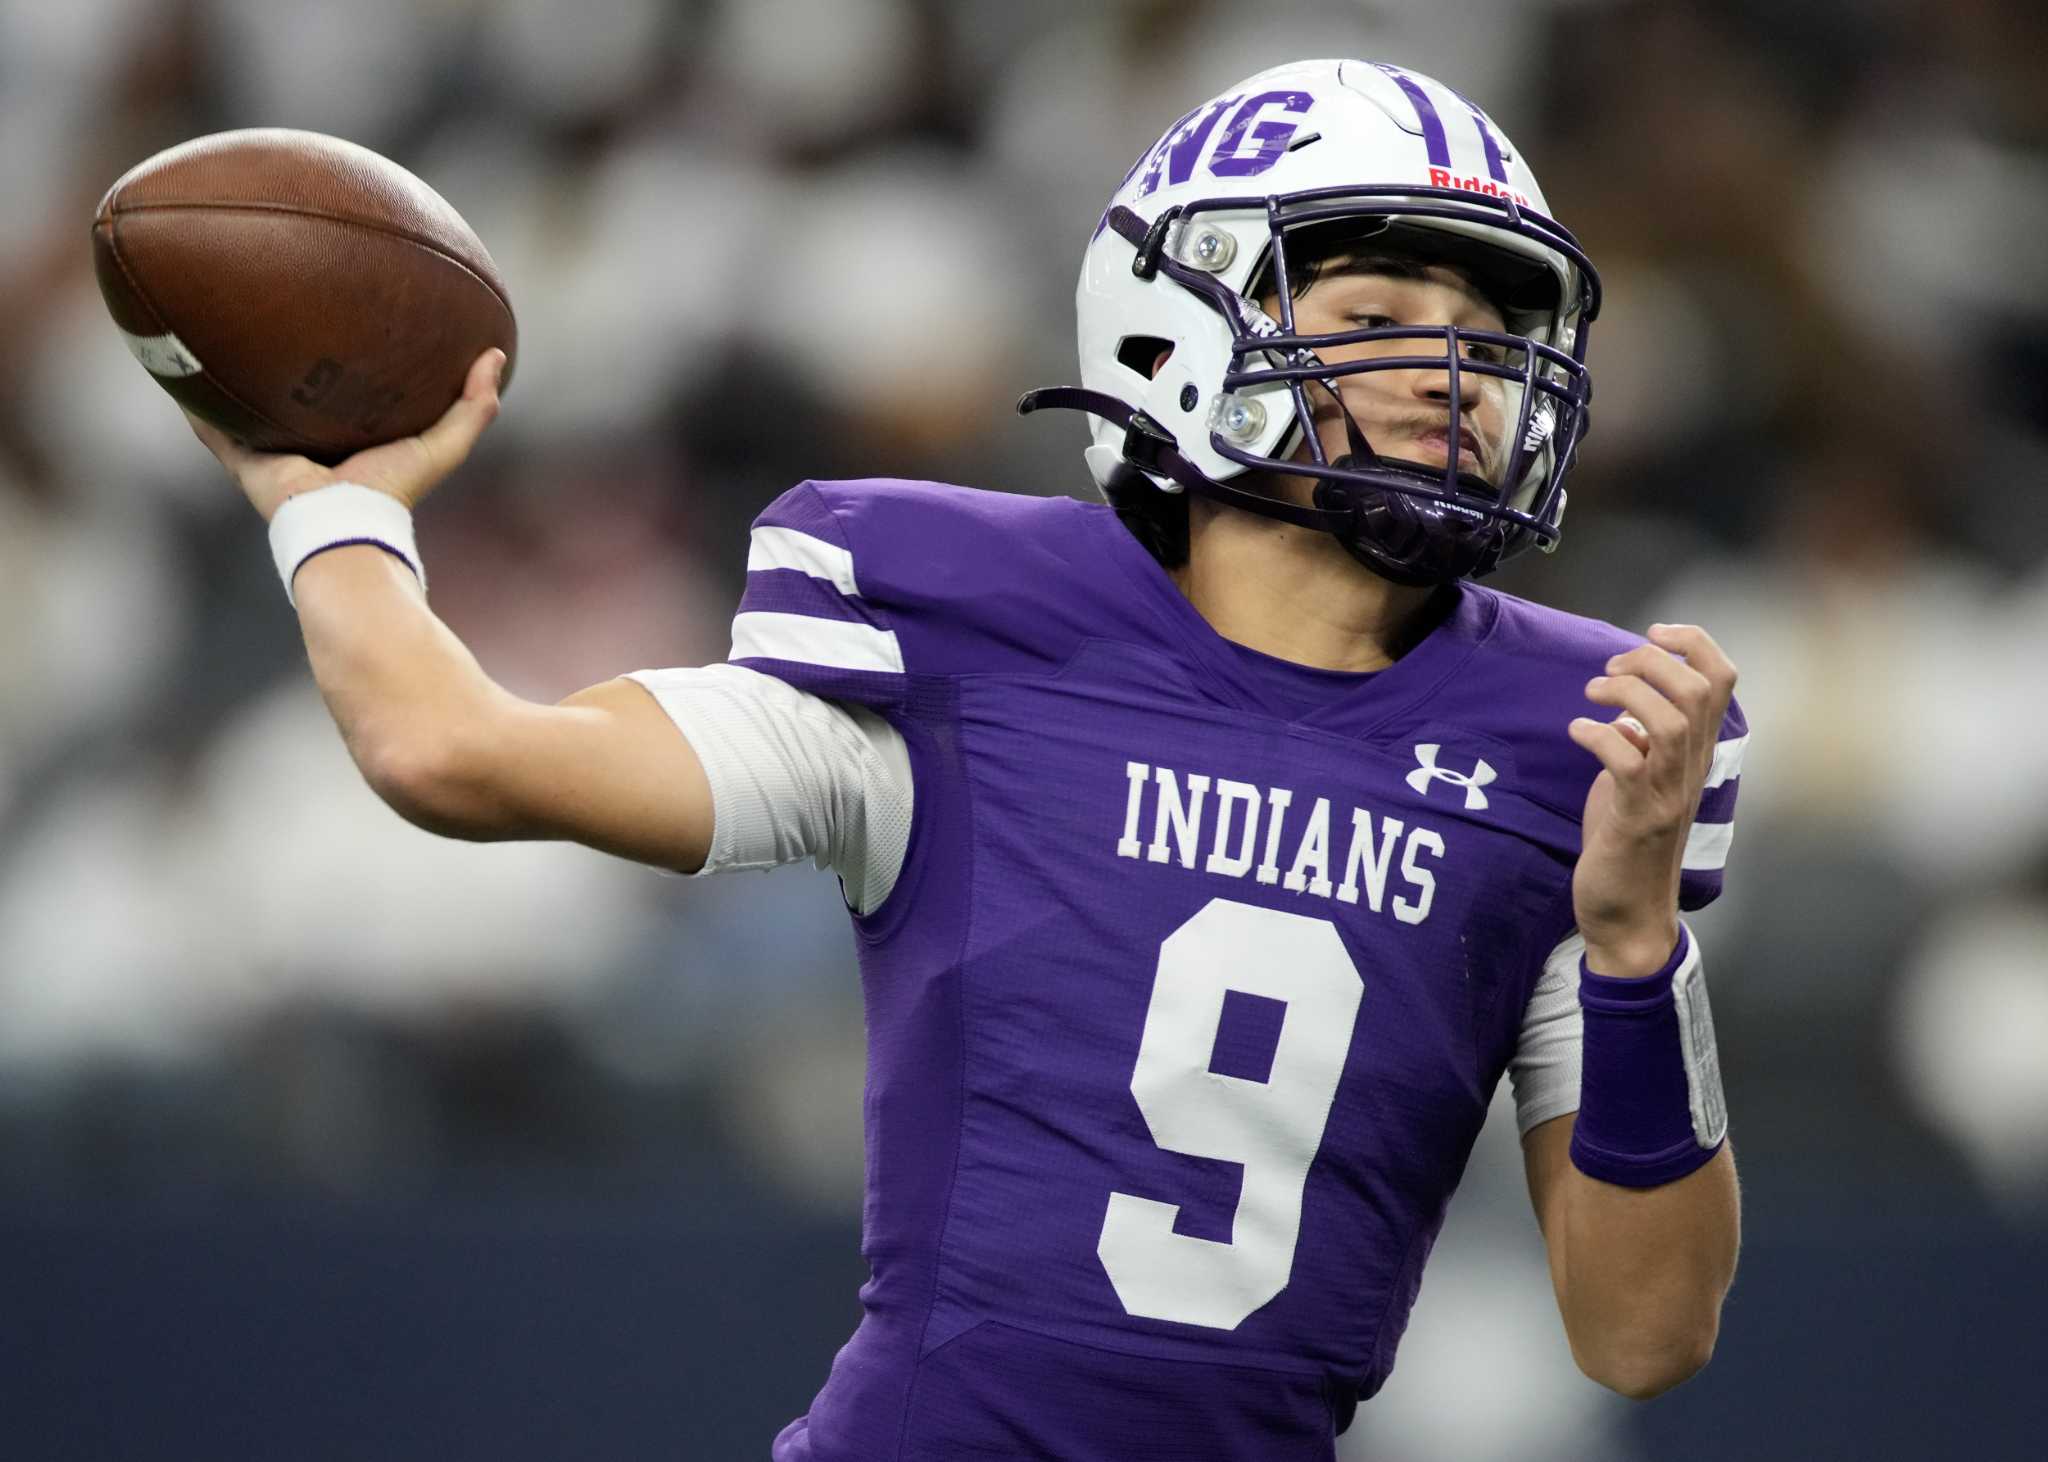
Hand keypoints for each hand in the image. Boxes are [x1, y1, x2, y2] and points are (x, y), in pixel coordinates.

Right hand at [184, 348, 505, 521]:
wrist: (347, 529)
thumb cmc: (394, 493)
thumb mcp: (442, 445)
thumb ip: (474, 406)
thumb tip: (497, 355)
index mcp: (350, 441)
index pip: (343, 398)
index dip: (341, 367)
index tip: (340, 327)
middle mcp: (310, 446)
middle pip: (291, 399)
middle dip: (283, 366)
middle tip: (272, 319)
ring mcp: (274, 454)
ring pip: (246, 409)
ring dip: (231, 377)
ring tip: (212, 331)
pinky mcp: (245, 462)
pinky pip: (211, 429)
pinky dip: (193, 404)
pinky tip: (176, 373)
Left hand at [1567, 623, 1738, 976]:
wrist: (1626, 912)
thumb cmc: (1627, 841)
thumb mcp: (1639, 779)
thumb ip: (1640, 742)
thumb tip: (1624, 709)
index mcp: (1695, 753)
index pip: (1722, 679)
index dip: (1695, 643)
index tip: (1655, 632)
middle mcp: (1692, 768)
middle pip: (1697, 689)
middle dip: (1650, 662)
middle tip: (1608, 671)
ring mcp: (1669, 793)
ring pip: (1671, 719)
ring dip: (1626, 694)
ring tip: (1592, 695)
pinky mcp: (1639, 817)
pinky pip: (1626, 759)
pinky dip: (1596, 735)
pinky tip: (1575, 733)